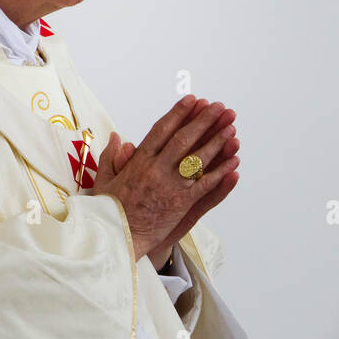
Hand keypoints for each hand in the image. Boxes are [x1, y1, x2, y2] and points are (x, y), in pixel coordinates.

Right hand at [90, 96, 240, 257]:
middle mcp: (156, 170)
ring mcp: (170, 186)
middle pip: (184, 139)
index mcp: (138, 162)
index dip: (178, 113)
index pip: (161, 130)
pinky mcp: (181, 203)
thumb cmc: (108, 211)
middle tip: (219, 107)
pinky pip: (205, 184)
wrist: (116, 238)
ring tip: (232, 127)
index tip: (192, 100)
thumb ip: (112, 157)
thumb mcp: (104, 180)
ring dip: (217, 141)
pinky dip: (221, 172)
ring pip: (198, 159)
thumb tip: (117, 137)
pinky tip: (234, 160)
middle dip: (203, 121)